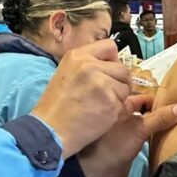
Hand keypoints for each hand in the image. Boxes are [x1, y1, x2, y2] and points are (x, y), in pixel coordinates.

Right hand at [31, 40, 132, 157]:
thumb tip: (111, 65)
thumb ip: (87, 65)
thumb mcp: (66, 73)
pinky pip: (124, 104)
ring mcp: (101, 83)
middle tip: (106, 94)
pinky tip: (101, 116)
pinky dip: (116, 111)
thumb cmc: (56, 107)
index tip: (109, 72)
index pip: (109, 46)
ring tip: (99, 106)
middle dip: (119, 82)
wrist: (50, 130)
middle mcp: (90, 66)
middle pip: (122, 68)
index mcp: (77, 56)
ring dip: (118, 98)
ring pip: (126, 87)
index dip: (113, 60)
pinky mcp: (110, 102)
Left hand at [77, 94, 176, 176]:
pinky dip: (158, 136)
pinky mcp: (131, 146)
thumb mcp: (138, 128)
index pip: (143, 97)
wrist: (98, 175)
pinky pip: (147, 137)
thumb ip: (160, 118)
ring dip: (161, 125)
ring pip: (148, 124)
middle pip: (147, 110)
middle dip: (162, 111)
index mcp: (120, 106)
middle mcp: (123, 117)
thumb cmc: (114, 144)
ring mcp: (127, 132)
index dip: (158, 98)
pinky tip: (172, 137)